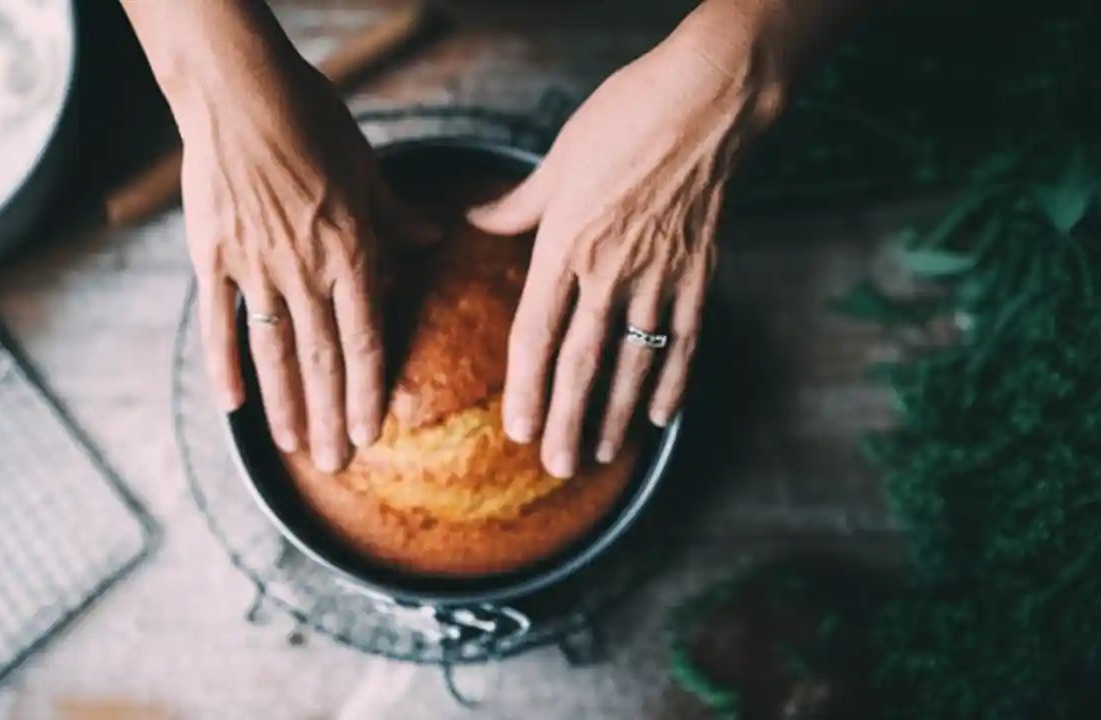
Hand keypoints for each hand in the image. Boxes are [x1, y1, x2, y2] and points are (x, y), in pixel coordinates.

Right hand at [176, 48, 418, 471]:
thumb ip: (398, 216)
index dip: (368, 392)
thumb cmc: (312, 122)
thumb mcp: (369, 170)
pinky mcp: (213, 260)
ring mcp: (256, 270)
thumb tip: (435, 236)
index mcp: (352, 253)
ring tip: (294, 448)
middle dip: (332, 418)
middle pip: (322, 361)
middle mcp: (307, 272)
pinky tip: (230, 405)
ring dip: (285, 406)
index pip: (366, 341)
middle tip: (337, 465)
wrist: (241, 94)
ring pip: (274, 354)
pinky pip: (219, 324)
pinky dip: (223, 366)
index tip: (373, 433)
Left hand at [469, 3, 790, 477]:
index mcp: (566, 242)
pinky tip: (661, 416)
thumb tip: (475, 219)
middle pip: (582, 362)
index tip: (518, 428)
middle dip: (567, 421)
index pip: (536, 332)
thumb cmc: (625, 116)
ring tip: (602, 454)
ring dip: (615, 413)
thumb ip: (518, 203)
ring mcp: (659, 275)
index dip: (527, 386)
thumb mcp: (558, 158)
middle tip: (556, 466)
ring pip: (633, 361)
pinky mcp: (699, 273)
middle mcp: (609, 269)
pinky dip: (673, 381)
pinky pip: (685, 339)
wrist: (707, 99)